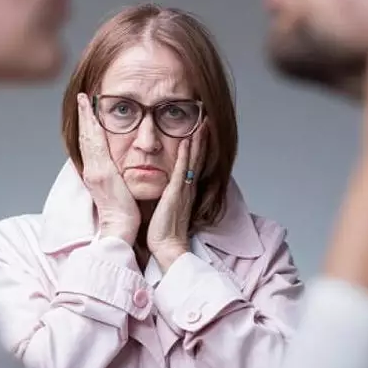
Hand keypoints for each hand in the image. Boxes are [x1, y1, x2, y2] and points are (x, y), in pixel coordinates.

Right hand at [77, 93, 139, 244]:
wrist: (120, 228)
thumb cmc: (123, 212)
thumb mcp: (115, 189)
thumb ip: (113, 175)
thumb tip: (114, 166)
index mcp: (94, 174)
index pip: (88, 144)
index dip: (86, 126)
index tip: (85, 110)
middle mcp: (91, 170)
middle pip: (85, 137)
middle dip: (83, 115)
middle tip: (82, 97)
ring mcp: (95, 171)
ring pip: (88, 137)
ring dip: (86, 117)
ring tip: (85, 100)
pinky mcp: (102, 173)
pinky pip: (97, 145)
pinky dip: (93, 128)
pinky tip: (94, 115)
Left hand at [147, 120, 206, 269]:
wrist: (168, 246)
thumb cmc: (164, 230)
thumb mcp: (166, 207)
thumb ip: (166, 194)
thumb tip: (161, 185)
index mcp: (185, 189)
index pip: (193, 163)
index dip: (198, 146)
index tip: (201, 130)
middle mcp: (188, 186)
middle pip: (198, 157)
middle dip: (203, 138)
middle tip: (207, 120)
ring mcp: (184, 188)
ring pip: (193, 159)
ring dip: (198, 140)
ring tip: (202, 123)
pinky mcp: (176, 192)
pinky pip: (182, 168)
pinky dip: (186, 154)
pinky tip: (187, 140)